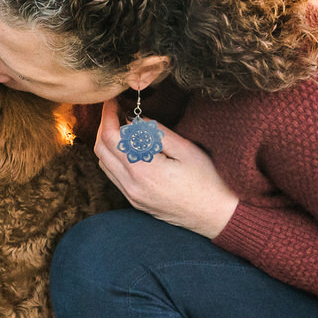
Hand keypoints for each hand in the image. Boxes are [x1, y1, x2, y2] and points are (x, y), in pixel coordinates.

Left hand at [94, 95, 240, 238]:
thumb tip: (134, 120)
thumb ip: (157, 133)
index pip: (110, 138)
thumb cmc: (208, 180)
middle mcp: (132, 186)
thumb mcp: (187, 150)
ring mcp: (132, 197)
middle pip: (101, 151)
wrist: (216, 216)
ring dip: (107, 143)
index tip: (112, 101)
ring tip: (120, 126)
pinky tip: (127, 148)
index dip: (107, 116)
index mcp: (144, 171)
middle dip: (103, 126)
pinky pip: (114, 176)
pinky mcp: (135, 202)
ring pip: (104, 164)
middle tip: (114, 110)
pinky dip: (113, 158)